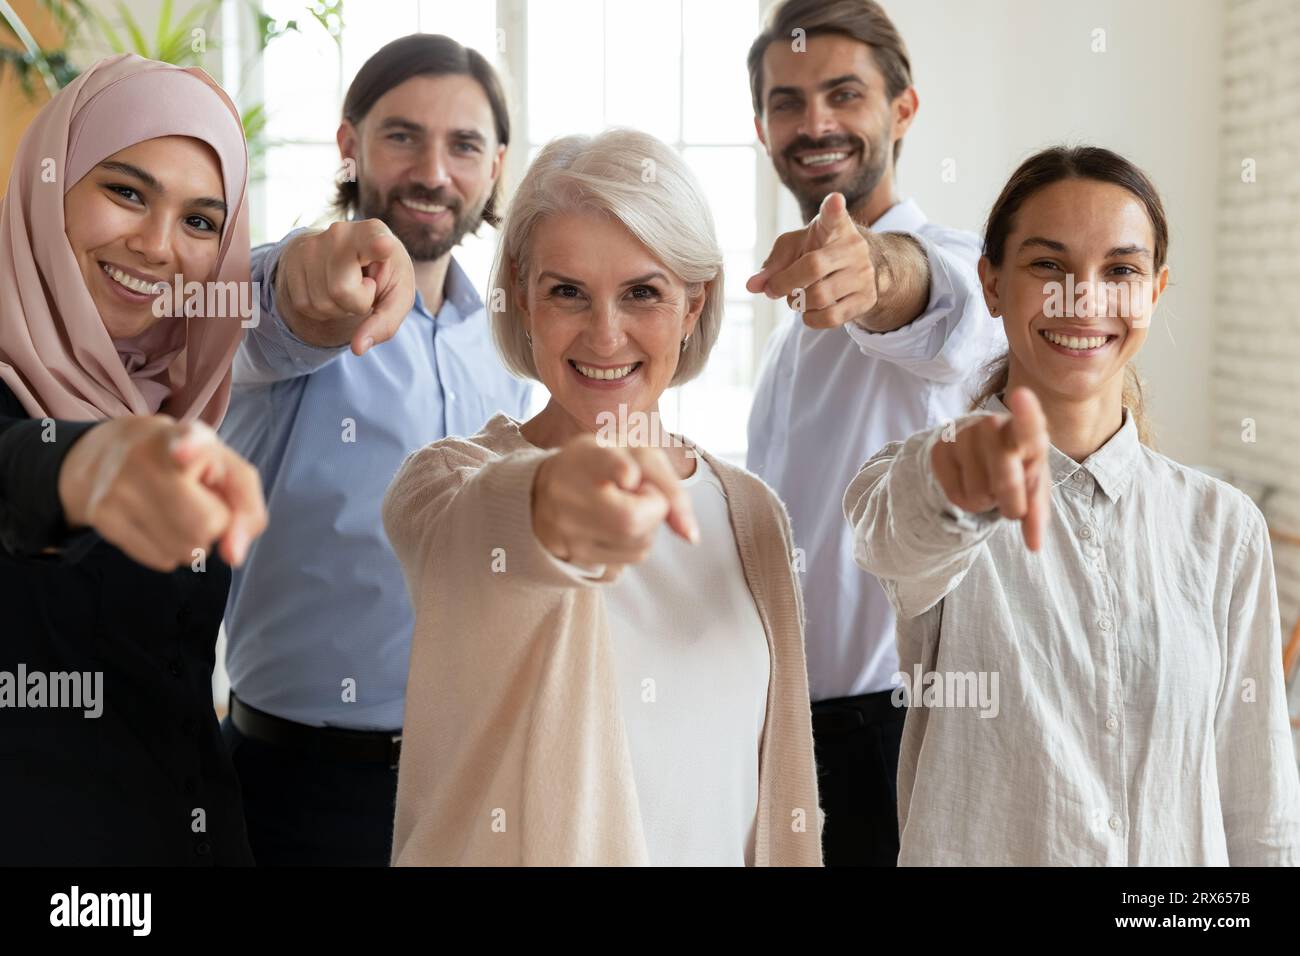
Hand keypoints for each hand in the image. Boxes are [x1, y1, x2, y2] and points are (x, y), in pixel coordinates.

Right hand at [58, 416, 267, 571]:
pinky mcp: (103, 519)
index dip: (188, 448)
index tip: (182, 453)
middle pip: (206, 525)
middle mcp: (146, 459)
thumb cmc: (182, 463)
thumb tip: (234, 556)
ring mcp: (119, 491)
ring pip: (186, 551)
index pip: (187, 440)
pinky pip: (162, 560)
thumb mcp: (224, 467)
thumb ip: (247, 508)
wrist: (105, 455)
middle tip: (199, 502)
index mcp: (183, 435)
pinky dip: (171, 551)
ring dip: (194, 542)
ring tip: (177, 510)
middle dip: (215, 524)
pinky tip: (157, 522)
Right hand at [275, 219, 415, 354]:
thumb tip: (358, 347)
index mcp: (374, 233)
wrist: (352, 257)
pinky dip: (322, 308)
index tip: (384, 245)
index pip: (372, 241)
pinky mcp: (292, 263)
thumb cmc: (383, 276)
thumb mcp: (398, 296)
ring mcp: (311, 246)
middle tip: (366, 288)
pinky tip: (330, 289)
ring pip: (321, 302)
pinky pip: (305, 306)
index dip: (376, 246)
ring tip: (348, 286)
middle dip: (357, 304)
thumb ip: (385, 322)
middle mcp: (340, 233)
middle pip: (341, 291)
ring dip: (339, 308)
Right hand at [532, 435, 699, 580]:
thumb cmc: (606, 464)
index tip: (629, 475)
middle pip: (633, 518)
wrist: (553, 486)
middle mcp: (569, 492)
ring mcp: (568, 528)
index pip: (602, 461)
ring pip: (640, 542)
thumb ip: (671, 488)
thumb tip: (691, 536)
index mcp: (587, 455)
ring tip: (625, 504)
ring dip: (648, 525)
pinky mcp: (575, 554)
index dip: (619, 468)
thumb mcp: (640, 456)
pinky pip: (633, 556)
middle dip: (654, 508)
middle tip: (642, 492)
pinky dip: (638, 540)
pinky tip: (617, 522)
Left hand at [747, 191, 879, 328]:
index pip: (834, 216)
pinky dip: (811, 319)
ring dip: (797, 303)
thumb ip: (772, 265)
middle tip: (774, 289)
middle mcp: (854, 248)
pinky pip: (831, 317)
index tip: (834, 200)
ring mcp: (864, 274)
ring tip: (795, 299)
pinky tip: (809, 312)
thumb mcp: (793, 250)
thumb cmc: (816, 253)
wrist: (854, 271)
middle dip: (784, 283)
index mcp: (834, 227)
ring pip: (820, 297)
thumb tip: (752, 286)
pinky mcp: (867, 299)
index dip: (833, 208)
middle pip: (813, 267)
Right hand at [929, 387, 1050, 550]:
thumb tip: (1034, 546)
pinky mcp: (939, 450)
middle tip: (1013, 508)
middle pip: (1006, 479)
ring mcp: (962, 435)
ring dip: (986, 501)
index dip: (1026, 413)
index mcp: (1024, 431)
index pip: (1027, 424)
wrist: (975, 454)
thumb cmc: (1014, 468)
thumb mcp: (1031, 487)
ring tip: (987, 485)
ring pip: (980, 492)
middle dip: (1013, 503)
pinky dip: (965, 500)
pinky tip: (968, 483)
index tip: (1021, 395)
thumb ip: (1037, 512)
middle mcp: (992, 426)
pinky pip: (956, 494)